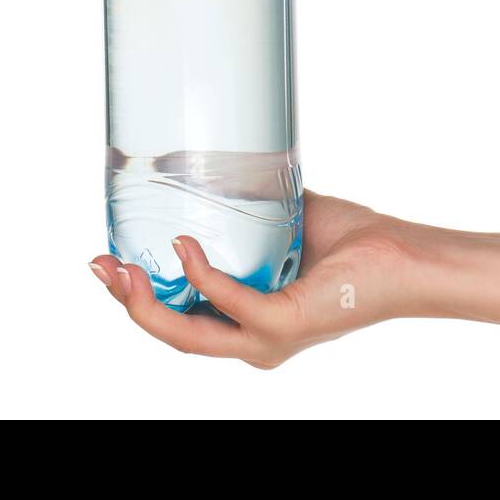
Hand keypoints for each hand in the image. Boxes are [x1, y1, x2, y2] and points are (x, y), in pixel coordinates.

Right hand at [89, 190, 449, 367]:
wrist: (402, 256)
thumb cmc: (351, 242)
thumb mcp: (282, 219)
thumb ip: (244, 204)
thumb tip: (200, 160)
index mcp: (246, 319)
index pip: (177, 318)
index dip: (134, 295)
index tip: (104, 260)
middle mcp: (251, 339)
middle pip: (170, 333)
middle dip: (125, 301)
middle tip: (97, 264)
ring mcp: (266, 338)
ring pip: (187, 335)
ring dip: (146, 303)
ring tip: (120, 267)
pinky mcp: (284, 324)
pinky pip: (230, 304)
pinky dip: (202, 276)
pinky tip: (185, 246)